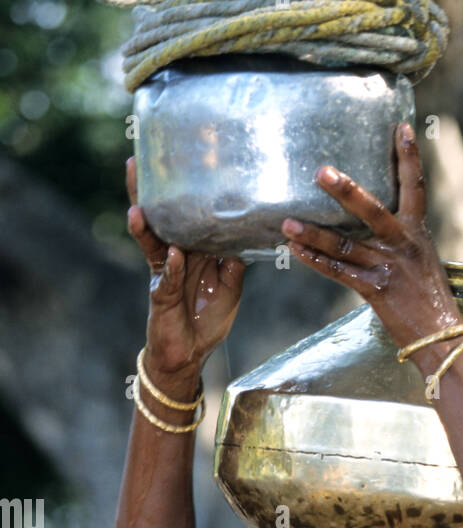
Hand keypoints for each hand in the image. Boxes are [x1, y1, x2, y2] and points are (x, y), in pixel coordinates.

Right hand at [126, 156, 245, 380]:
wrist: (191, 353)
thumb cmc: (207, 317)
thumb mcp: (231, 286)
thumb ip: (236, 262)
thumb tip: (248, 237)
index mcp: (191, 249)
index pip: (183, 214)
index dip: (177, 191)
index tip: (174, 162)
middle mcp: (173, 255)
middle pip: (159, 218)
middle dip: (146, 193)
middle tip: (137, 163)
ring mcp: (164, 273)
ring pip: (151, 244)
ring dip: (145, 225)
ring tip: (137, 205)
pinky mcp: (162, 296)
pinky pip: (166, 279)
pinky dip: (172, 268)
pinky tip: (174, 255)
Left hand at [280, 124, 462, 372]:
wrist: (442, 337)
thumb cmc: (430, 301)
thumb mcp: (423, 261)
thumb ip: (400, 240)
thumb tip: (372, 225)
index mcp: (418, 233)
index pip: (415, 187)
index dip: (409, 156)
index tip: (401, 127)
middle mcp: (404, 245)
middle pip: (373, 210)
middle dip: (346, 191)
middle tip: (321, 172)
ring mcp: (389, 267)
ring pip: (346, 245)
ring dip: (314, 234)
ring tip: (287, 222)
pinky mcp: (376, 291)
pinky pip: (339, 273)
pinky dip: (315, 262)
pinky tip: (296, 250)